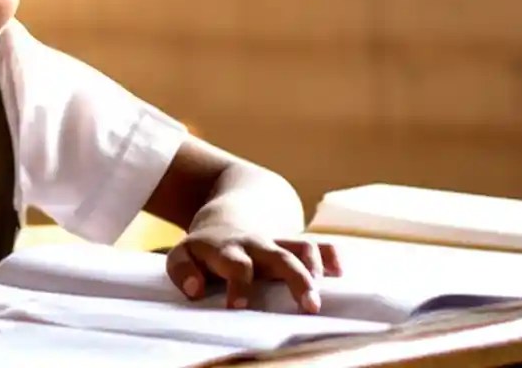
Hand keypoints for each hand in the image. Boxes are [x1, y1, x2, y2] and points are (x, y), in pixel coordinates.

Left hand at [165, 227, 341, 312]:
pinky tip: (339, 274)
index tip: (238, 306)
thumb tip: (195, 290)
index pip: (236, 264)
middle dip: (297, 279)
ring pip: (304, 247)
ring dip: (316, 269)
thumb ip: (182, 271)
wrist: (228, 215)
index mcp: (228, 249)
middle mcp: (258, 244)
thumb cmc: (205, 248)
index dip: (239, 284)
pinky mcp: (294, 243)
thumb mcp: (184, 254)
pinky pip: (320, 244)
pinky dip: (332, 256)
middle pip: (281, 256)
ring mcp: (279, 242)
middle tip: (309, 307)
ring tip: (320, 298)